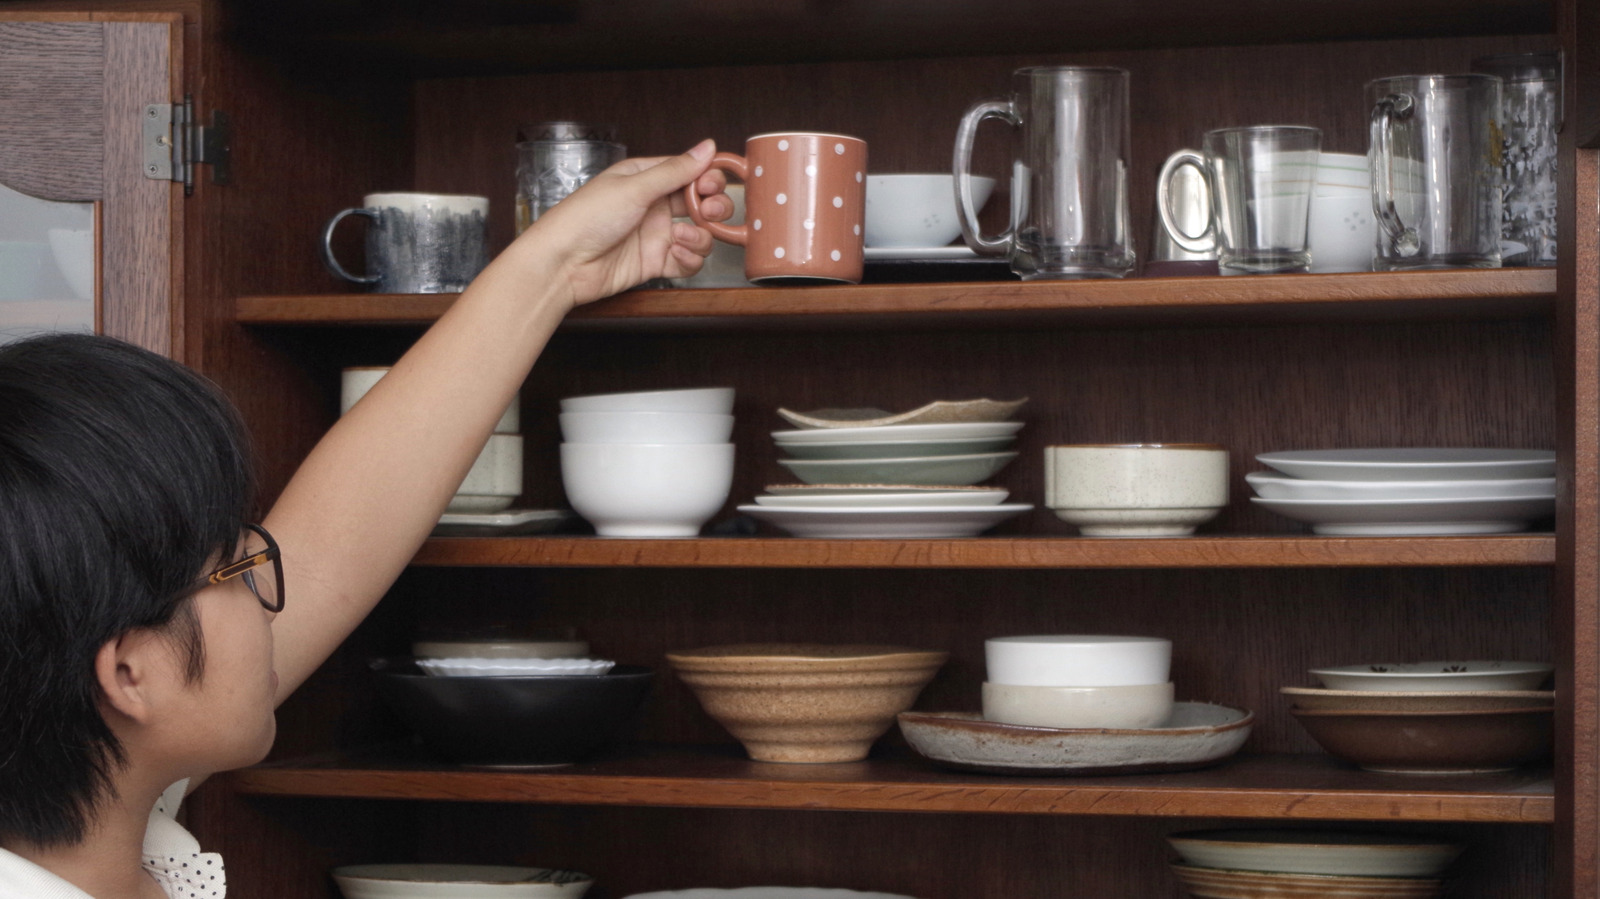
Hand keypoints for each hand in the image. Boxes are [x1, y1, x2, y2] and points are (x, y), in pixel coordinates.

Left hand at [514, 139, 730, 307]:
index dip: (707, 178)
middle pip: (701, 203)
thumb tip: (707, 146)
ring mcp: (655, 235)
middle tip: (709, 212)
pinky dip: (689, 259)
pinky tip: (676, 254)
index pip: (690, 172)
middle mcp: (654, 205)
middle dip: (713, 208)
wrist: (563, 263)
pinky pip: (687, 261)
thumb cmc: (586, 218)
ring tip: (679, 237)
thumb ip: (675, 170)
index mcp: (646, 179)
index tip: (711, 186)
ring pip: (699, 234)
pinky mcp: (655, 262)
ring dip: (699, 237)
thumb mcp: (634, 188)